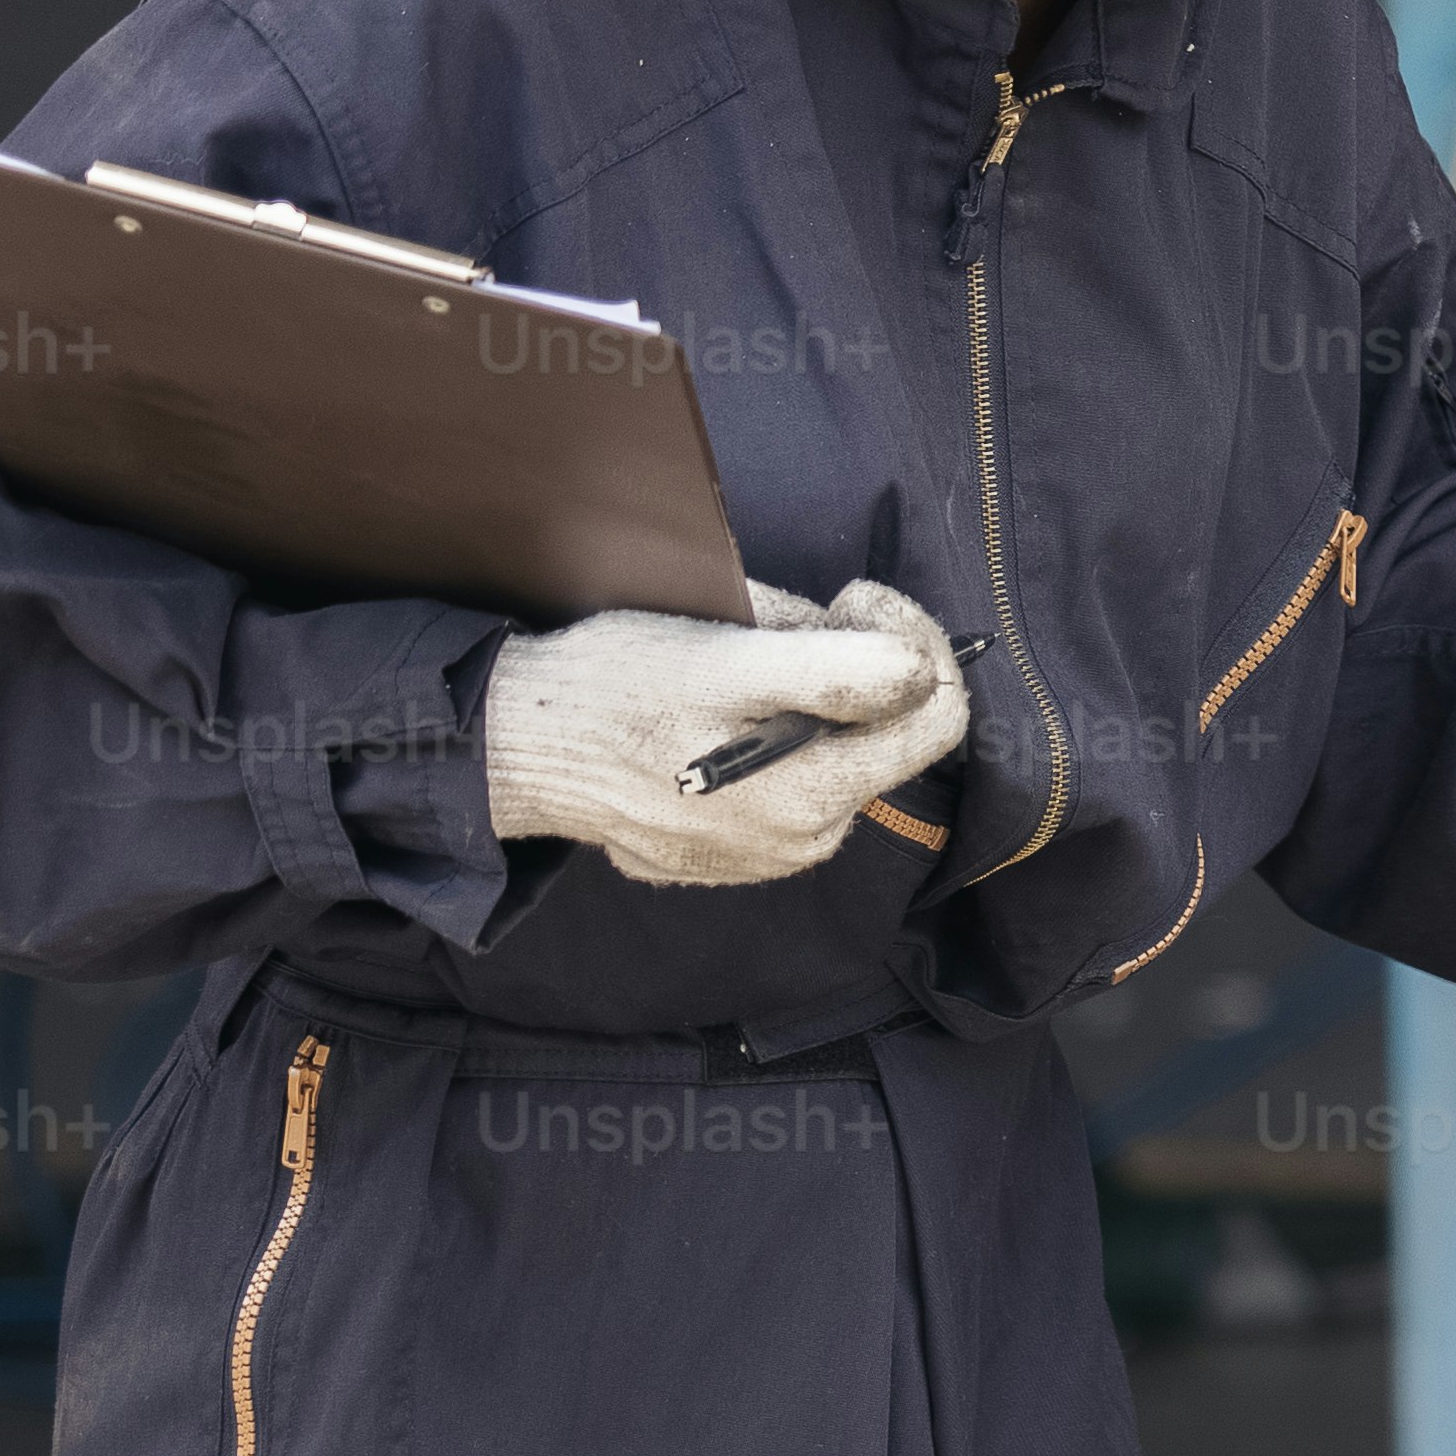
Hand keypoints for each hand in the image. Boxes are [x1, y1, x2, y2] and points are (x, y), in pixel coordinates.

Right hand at [483, 581, 971, 887]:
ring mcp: (765, 856)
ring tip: (745, 664)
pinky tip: (719, 711)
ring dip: (817, 699)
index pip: (941, 716)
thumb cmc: (612, 691)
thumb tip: (920, 675)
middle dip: (864, 665)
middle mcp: (803, 842)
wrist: (513, 745)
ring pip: (840, 756)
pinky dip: (776, 735)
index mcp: (815, 795)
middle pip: (891, 736)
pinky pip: (790, 782)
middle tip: (800, 617)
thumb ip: (836, 673)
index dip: (915, 642)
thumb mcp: (725, 660)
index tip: (855, 600)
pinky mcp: (729, 853)